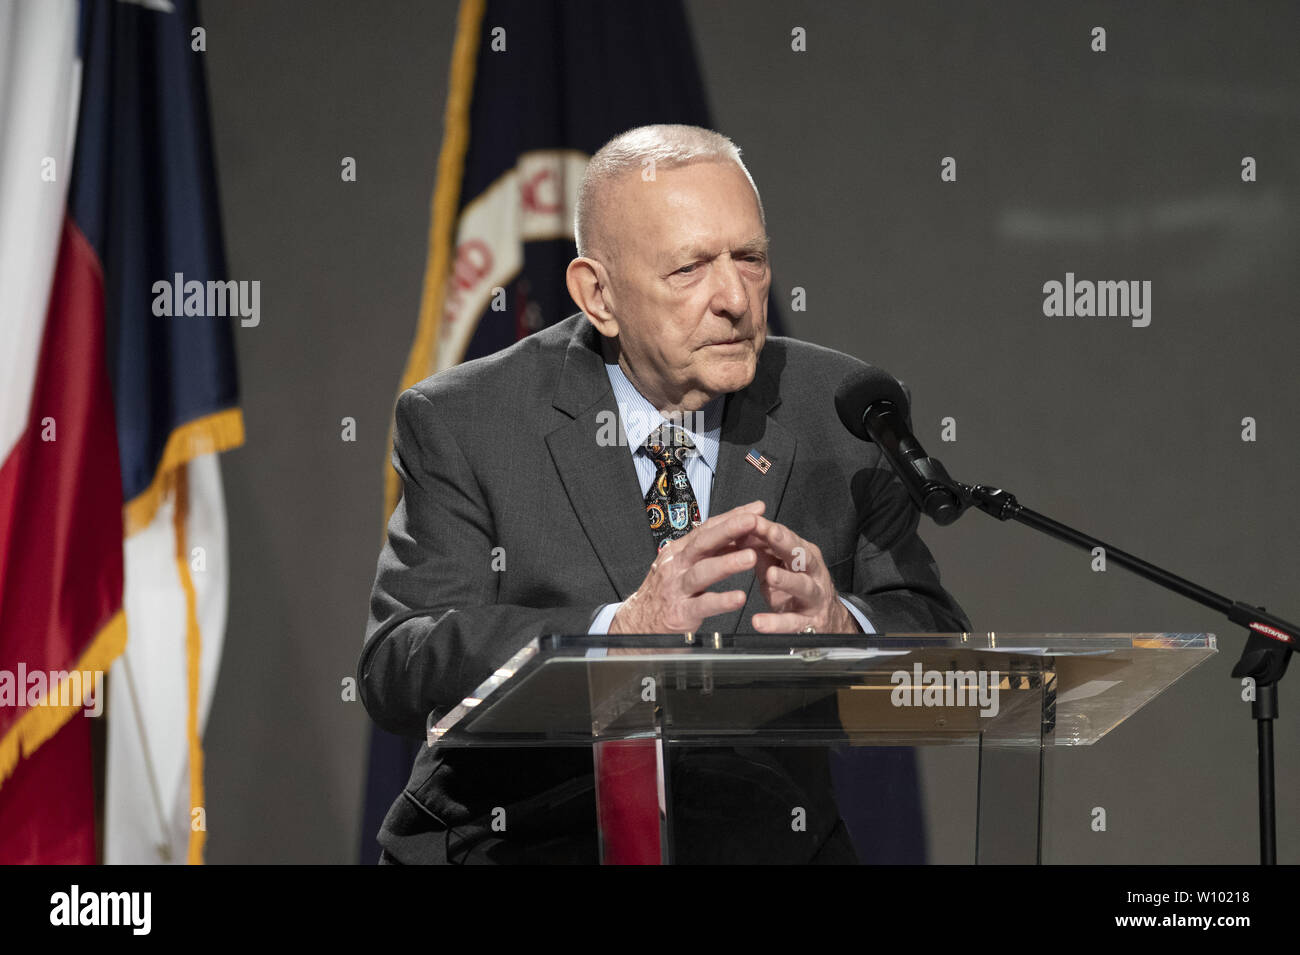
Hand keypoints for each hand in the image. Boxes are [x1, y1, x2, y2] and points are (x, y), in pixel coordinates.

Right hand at [610, 501, 765, 633]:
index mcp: (679, 551)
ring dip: (728, 563)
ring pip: (703, 571)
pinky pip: (703, 605)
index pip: (707, 529)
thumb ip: (708, 553)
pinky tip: (738, 598)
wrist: (635, 625)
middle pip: (703, 543)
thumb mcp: (681, 567)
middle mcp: (677, 565)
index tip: (756, 509)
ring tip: (751, 557)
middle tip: (752, 521)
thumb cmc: (665, 593)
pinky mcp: (679, 613)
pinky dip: (722, 601)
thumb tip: (740, 537)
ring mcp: (677, 588)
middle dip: (729, 529)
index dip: (732, 517)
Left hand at [742, 515, 858, 633]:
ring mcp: (814, 598)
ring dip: (787, 580)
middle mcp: (813, 573)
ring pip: (803, 587)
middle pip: (802, 556)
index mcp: (804, 556)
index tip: (752, 519)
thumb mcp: (780, 567)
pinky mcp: (810, 624)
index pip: (787, 538)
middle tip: (770, 534)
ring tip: (771, 575)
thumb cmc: (797, 589)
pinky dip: (776, 623)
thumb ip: (762, 552)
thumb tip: (740, 531)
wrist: (829, 622)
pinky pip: (793, 623)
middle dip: (786, 543)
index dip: (769, 528)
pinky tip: (759, 622)